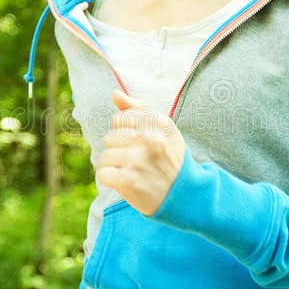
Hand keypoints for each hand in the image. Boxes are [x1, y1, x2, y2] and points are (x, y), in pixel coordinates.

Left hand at [97, 90, 186, 214]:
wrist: (185, 195)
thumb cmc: (170, 159)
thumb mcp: (163, 129)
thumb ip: (139, 109)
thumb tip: (115, 93)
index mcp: (158, 122)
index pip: (120, 118)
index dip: (126, 133)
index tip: (141, 145)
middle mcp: (149, 138)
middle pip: (110, 137)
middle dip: (120, 151)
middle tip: (139, 162)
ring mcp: (138, 159)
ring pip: (105, 156)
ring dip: (115, 167)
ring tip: (134, 172)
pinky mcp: (129, 180)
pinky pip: (103, 174)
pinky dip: (110, 181)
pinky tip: (125, 183)